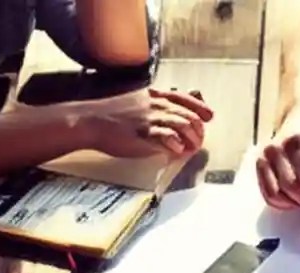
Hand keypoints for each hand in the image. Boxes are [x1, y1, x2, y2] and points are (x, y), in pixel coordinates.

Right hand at [79, 88, 213, 157]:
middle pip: (188, 114)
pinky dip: (176, 143)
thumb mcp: (136, 102)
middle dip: (198, 129)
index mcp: (154, 96)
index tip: (209, 116)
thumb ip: (155, 105)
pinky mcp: (143, 133)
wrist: (89, 121)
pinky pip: (167, 135)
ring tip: (192, 148)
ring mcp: (150, 118)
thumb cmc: (111, 115)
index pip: (184, 98)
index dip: (199, 107)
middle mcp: (155, 104)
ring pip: (182, 124)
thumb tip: (170, 113)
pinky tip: (178, 150)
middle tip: (199, 140)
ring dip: (191, 138)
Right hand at [257, 109, 299, 209]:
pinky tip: (291, 203)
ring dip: (293, 204)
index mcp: (297, 141)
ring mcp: (264, 157)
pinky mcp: (258, 165)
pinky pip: (266, 193)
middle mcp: (277, 148)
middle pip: (291, 185)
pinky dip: (279, 204)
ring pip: (277, 192)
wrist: (293, 121)